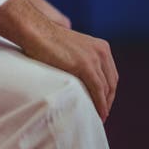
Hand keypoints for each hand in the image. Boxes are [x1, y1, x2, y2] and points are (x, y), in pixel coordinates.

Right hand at [0, 0, 118, 121]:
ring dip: (104, 105)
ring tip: (99, 117)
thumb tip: (84, 81)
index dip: (109, 92)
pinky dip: (100, 104)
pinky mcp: (86, 66)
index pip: (111, 75)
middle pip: (111, 82)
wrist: (36, 32)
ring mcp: (94, 58)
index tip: (104, 103)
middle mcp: (102, 51)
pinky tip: (98, 113)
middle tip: (102, 113)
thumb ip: (83, 61)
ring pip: (105, 88)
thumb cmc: (48, 41)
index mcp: (101, 47)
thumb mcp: (74, 50)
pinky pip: (98, 90)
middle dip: (108, 100)